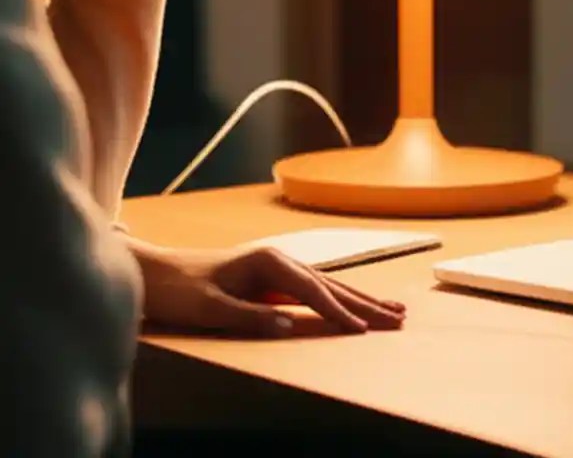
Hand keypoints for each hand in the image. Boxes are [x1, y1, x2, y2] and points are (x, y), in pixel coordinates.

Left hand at [130, 241, 406, 337]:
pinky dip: (341, 299)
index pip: (313, 292)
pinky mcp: (275, 278)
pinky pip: (317, 290)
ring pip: (330, 285)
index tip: (363, 330)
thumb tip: (290, 325)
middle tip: (399, 319)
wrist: (155, 272)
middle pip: (332, 284)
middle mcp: (279, 260)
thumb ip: (249, 316)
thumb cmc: (178, 290)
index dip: (339, 312)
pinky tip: (358, 305)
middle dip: (366, 304)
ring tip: (394, 311)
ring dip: (362, 300)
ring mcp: (279, 267)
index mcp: (268, 262)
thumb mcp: (209, 307)